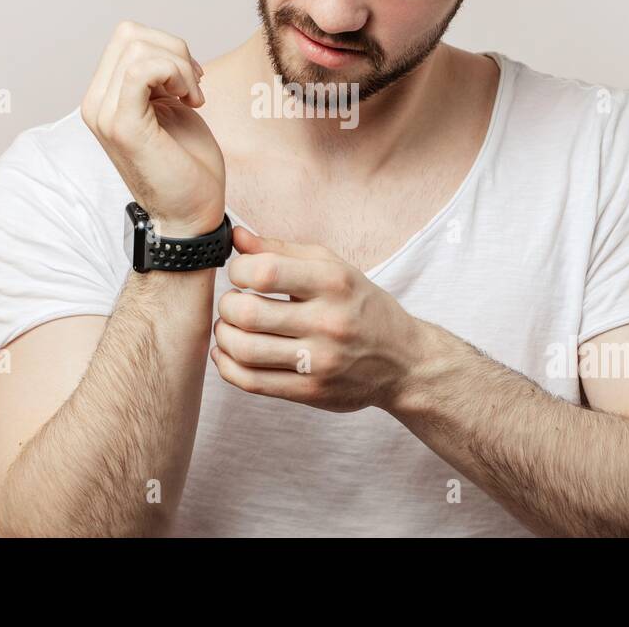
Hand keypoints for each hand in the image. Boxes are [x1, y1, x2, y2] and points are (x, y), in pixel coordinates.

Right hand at [80, 21, 224, 235]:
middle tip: (193, 87)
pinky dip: (175, 74)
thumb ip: (158, 76)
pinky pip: (143, 70)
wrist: (191, 214)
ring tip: (192, 98)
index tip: (190, 79)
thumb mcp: (169, 106)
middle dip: (175, 51)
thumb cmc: (186, 165)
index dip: (167, 47)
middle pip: (130, 34)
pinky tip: (190, 101)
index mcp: (104, 97)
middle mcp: (96, 104)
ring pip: (138, 47)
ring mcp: (104, 115)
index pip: (126, 36)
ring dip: (180, 66)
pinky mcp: (123, 126)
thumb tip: (163, 47)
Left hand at [210, 227, 427, 411]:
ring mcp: (320, 362)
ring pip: (245, 351)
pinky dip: (227, 366)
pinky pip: (252, 382)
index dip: (239, 270)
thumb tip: (235, 237)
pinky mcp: (311, 392)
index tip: (241, 274)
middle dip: (227, 306)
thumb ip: (281, 251)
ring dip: (224, 336)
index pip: (265, 272)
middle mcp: (328, 322)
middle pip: (249, 314)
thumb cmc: (361, 306)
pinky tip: (228, 353)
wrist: (404, 361)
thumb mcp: (332, 267)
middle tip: (232, 303)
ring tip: (228, 327)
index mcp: (333, 283)